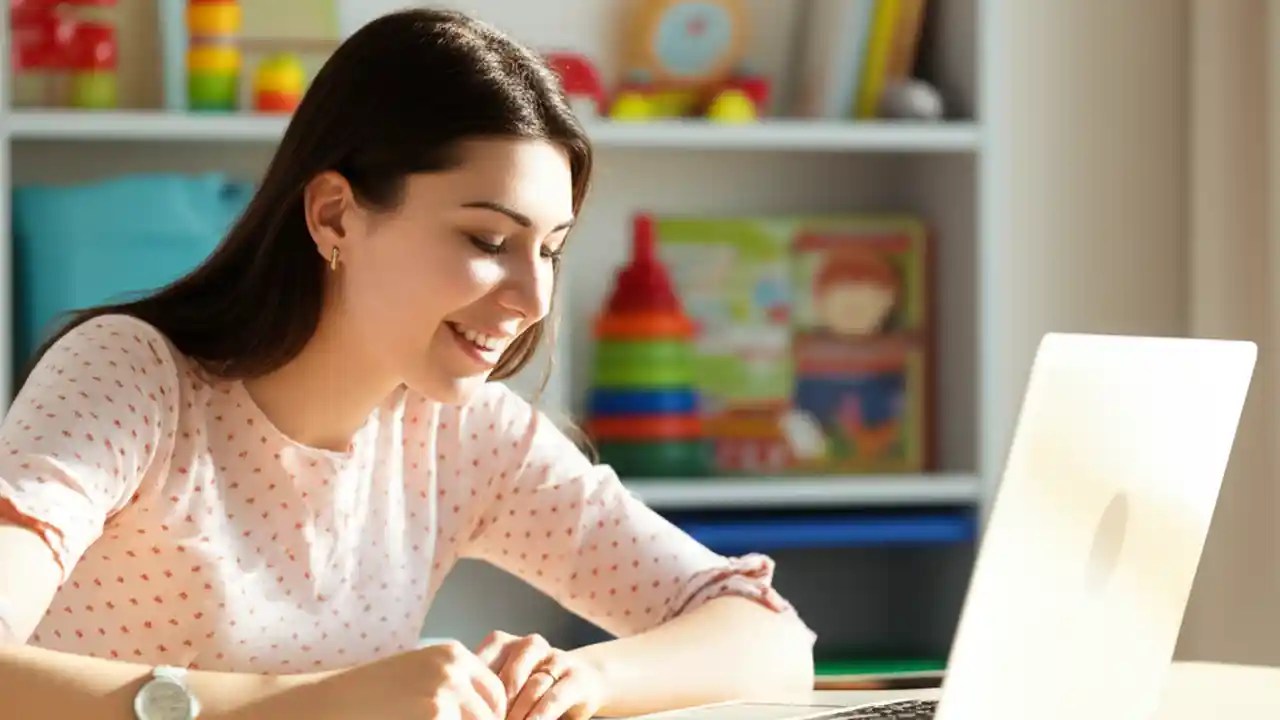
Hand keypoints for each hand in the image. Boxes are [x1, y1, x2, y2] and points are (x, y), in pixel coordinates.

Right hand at [297, 640, 507, 719]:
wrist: (332, 703)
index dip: (491, 715)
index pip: (497, 691)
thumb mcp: (421, 675)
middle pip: (493, 713)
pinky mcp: (434, 715)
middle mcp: (454, 667)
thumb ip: (455, 686)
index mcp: (454, 654)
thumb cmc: (374, 695)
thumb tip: (493, 712)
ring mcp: (445, 691)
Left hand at [475, 631, 606, 719]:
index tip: (468, 712)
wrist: (582, 682)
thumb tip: (464, 710)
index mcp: (503, 643)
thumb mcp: (505, 685)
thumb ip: (486, 691)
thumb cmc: (532, 690)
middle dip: (496, 709)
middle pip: (507, 678)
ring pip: (531, 687)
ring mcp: (556, 658)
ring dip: (518, 715)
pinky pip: (554, 698)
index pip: (481, 664)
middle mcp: (530, 645)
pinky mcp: (576, 676)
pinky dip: (540, 717)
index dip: (475, 693)